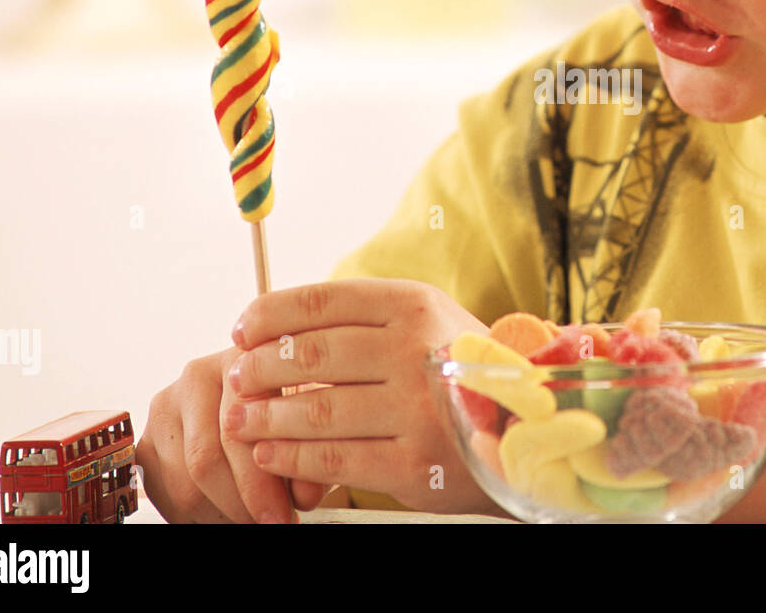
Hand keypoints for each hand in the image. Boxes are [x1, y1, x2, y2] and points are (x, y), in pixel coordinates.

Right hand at [135, 346, 324, 522]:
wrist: (264, 398)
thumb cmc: (294, 406)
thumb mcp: (313, 417)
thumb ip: (313, 450)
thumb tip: (305, 495)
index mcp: (242, 359)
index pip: (238, 429)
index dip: (261, 481)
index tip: (282, 514)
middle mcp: (197, 374)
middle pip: (205, 459)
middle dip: (241, 503)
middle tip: (270, 522)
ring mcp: (166, 405)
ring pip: (183, 482)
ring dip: (220, 512)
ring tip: (252, 516)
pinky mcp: (147, 438)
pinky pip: (164, 492)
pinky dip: (196, 515)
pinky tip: (228, 512)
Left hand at [222, 278, 499, 513]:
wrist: (527, 427)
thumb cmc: (459, 369)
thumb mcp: (428, 322)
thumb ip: (366, 318)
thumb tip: (277, 324)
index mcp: (414, 305)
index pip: (321, 302)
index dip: (269, 314)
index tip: (241, 329)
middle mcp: (414, 351)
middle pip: (310, 355)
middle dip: (259, 368)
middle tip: (238, 378)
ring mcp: (416, 410)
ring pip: (315, 411)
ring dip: (265, 417)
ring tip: (241, 419)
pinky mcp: (413, 464)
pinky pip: (333, 459)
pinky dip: (290, 457)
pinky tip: (269, 454)